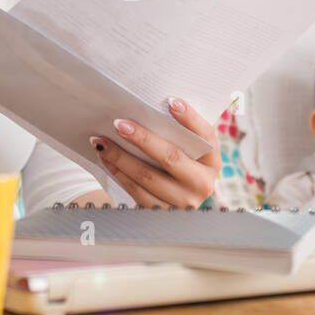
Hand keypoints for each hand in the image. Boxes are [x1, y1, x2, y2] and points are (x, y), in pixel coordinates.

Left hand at [90, 98, 217, 207]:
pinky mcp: (161, 212)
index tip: (171, 101)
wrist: (174, 201)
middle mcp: (202, 183)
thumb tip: (149, 107)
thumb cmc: (179, 163)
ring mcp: (183, 201)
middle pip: (171, 157)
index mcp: (212, 162)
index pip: (206, 136)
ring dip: (120, 156)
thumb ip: (177, 133)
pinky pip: (135, 190)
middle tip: (119, 123)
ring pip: (147, 176)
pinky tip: (105, 158)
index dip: (190, 118)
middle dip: (142, 138)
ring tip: (102, 140)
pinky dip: (117, 171)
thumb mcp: (187, 151)